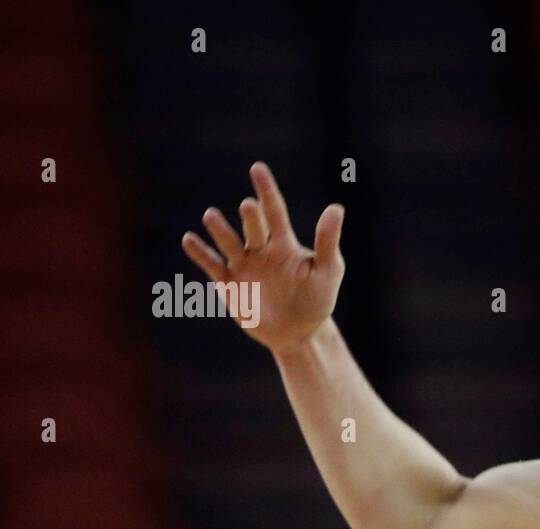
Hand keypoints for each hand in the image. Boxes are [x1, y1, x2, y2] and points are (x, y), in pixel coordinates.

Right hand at [182, 162, 344, 356]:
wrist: (300, 333)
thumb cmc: (317, 299)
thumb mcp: (328, 271)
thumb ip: (327, 241)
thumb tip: (336, 207)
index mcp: (284, 243)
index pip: (275, 211)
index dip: (267, 190)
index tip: (257, 168)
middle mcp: (261, 249)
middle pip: (253, 228)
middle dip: (251, 218)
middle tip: (248, 206)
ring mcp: (243, 265)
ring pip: (229, 243)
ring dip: (220, 230)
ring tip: (211, 215)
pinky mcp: (230, 284)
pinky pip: (213, 265)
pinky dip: (201, 253)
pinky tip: (189, 239)